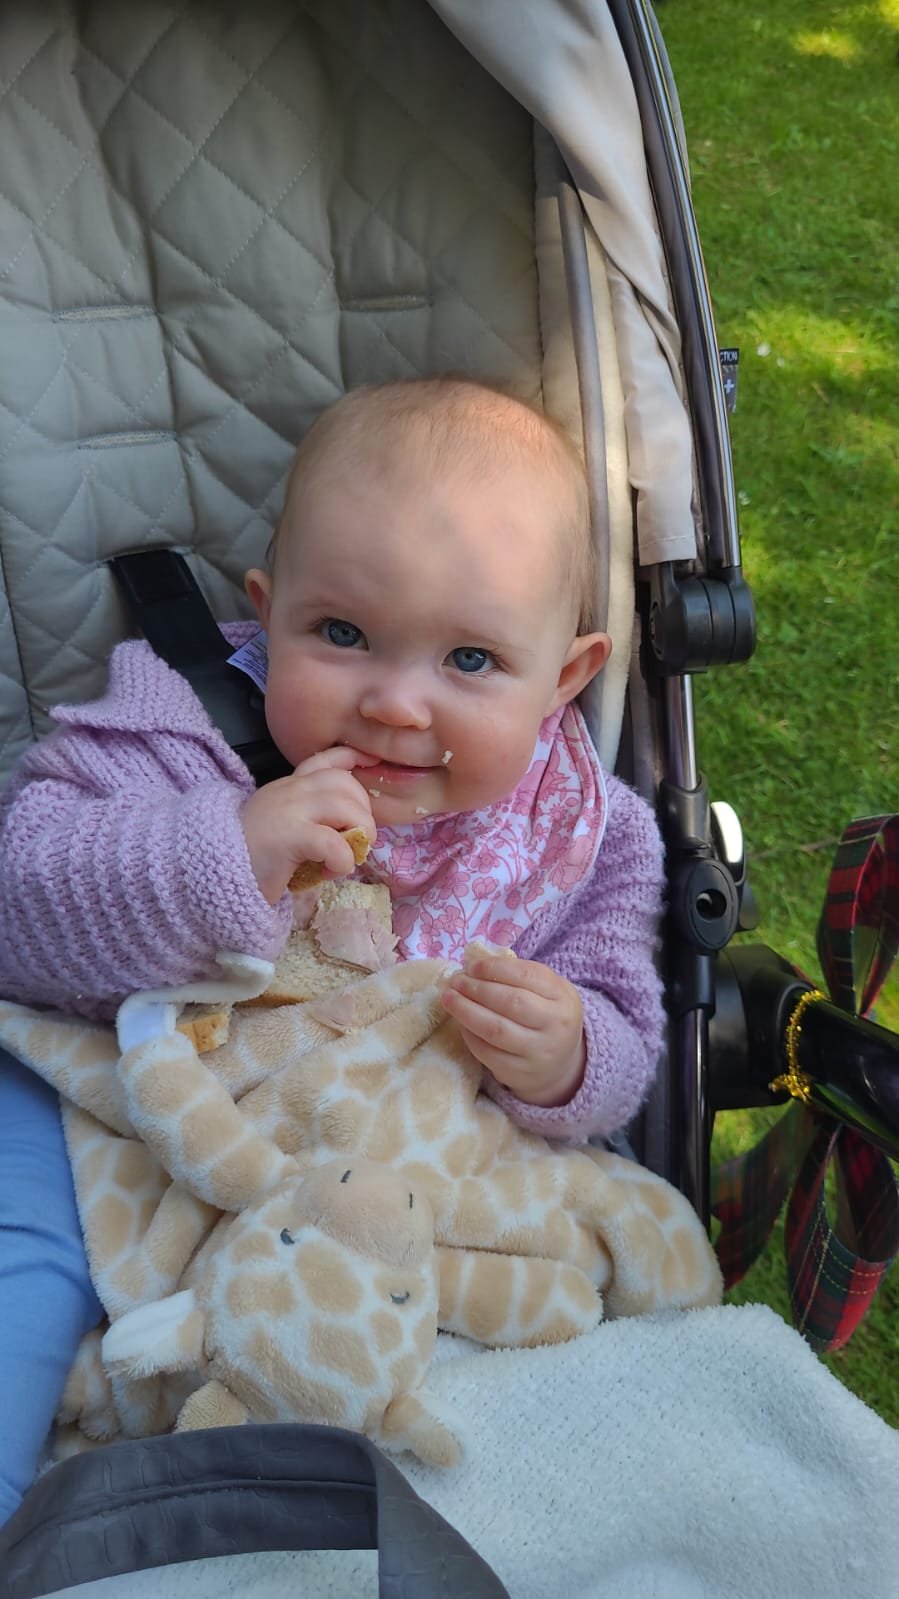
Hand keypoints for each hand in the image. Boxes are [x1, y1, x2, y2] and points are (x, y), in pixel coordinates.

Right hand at [241, 746, 377, 903]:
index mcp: (287, 787)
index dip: (353, 758)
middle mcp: (289, 791)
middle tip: (356, 841)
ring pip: (346, 806)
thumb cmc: (248, 858)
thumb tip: (346, 830)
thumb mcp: (278, 827)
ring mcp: (289, 811)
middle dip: (363, 812)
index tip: (370, 763)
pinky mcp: (290, 837)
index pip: (324, 759)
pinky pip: (334, 843)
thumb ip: (305, 818)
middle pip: (345, 783)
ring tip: (346, 856)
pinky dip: (343, 860)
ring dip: (358, 833)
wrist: (208, 872)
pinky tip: (331, 871)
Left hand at [441, 955, 586, 1107]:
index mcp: (563, 997)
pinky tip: (460, 1022)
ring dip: (466, 1011)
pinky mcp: (518, 1073)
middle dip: (477, 988)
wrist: (560, 1064)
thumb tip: (473, 964)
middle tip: (456, 981)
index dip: (495, 968)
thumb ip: (517, 975)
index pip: (528, 976)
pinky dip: (469, 1034)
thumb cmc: (546, 1017)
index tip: (472, 965)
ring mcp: (537, 1052)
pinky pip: (487, 1052)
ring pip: (495, 1029)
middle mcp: (555, 1025)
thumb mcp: (546, 991)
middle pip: (511, 1002)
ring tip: (448, 998)